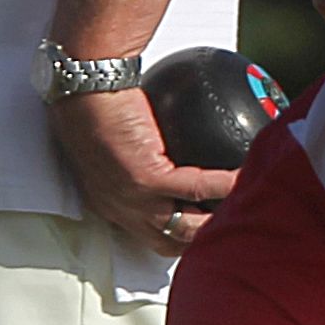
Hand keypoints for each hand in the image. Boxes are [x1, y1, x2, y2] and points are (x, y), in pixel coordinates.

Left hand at [46, 88, 238, 255]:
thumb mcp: (116, 141)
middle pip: (172, 243)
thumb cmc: (93, 100)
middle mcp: (120, 209)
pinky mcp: (145, 179)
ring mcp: (132, 199)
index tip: (204, 226)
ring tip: (241, 206)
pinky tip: (241, 177)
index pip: (152, 236)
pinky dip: (223, 184)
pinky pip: (196, 188)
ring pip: (187, 228)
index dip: (181, 238)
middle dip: (202, 241)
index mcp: (111, 202)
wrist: (84, 81)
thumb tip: (170, 148)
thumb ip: (143, 156)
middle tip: (229, 225)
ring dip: (216, 221)